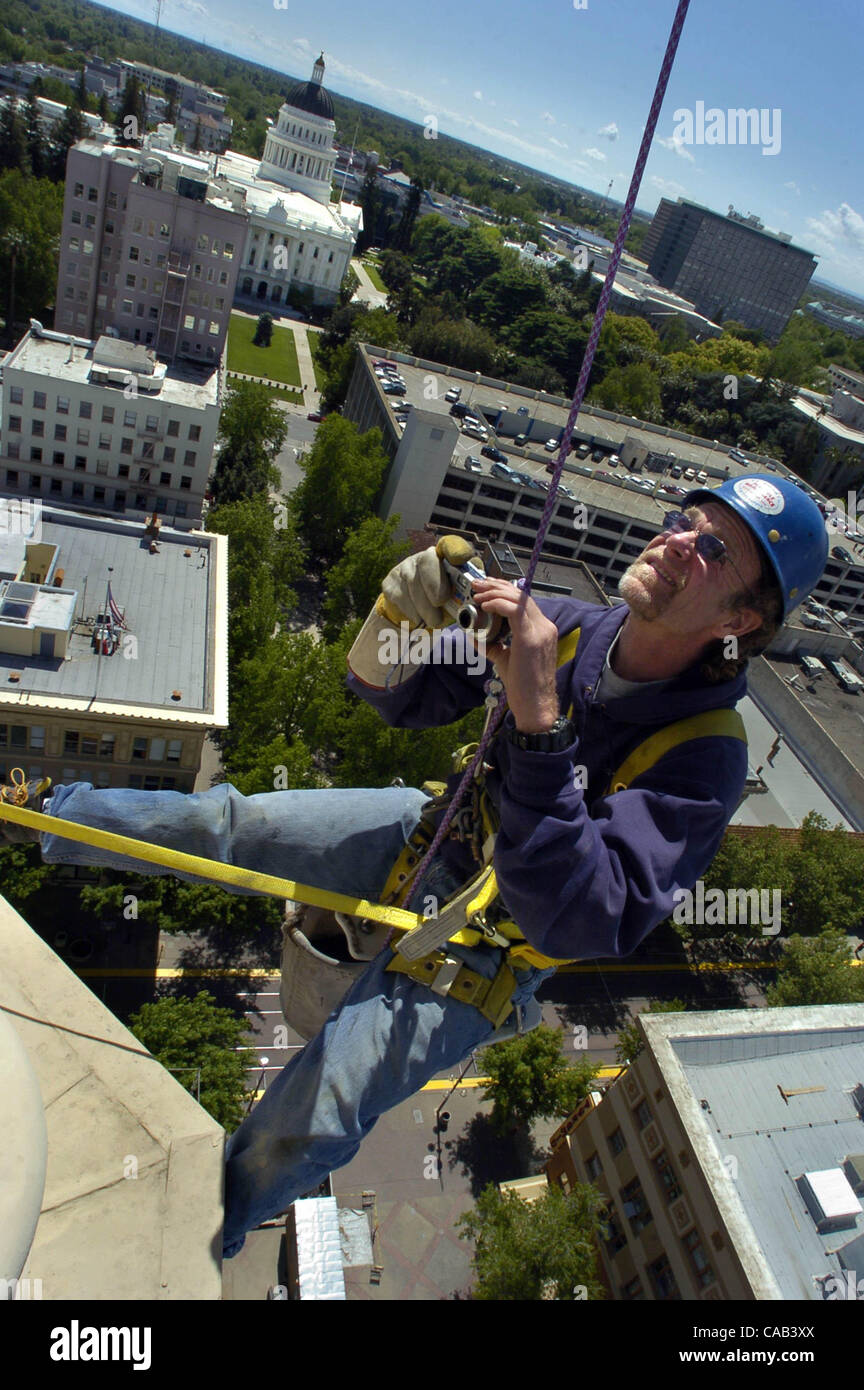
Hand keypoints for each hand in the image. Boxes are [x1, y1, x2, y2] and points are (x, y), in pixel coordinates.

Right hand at [379, 537, 478, 629]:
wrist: (413, 610)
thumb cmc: (441, 602)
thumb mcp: (457, 599)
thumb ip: (466, 598)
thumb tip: (477, 603)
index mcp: (446, 559)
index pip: (451, 545)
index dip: (455, 549)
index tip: (459, 559)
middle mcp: (425, 557)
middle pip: (428, 561)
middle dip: (435, 586)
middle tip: (440, 605)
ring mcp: (405, 567)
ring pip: (412, 581)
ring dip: (424, 606)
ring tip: (433, 621)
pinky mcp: (390, 581)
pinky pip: (399, 594)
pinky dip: (410, 610)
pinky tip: (418, 618)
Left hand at [471, 578, 559, 732]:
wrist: (535, 705)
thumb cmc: (523, 686)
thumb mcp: (506, 659)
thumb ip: (494, 646)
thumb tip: (475, 636)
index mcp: (542, 629)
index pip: (524, 601)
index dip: (504, 590)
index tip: (485, 589)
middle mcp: (544, 626)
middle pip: (521, 595)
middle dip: (496, 586)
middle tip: (477, 585)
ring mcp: (540, 631)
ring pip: (518, 599)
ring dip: (495, 592)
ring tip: (478, 594)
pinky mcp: (531, 638)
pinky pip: (515, 611)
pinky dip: (498, 604)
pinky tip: (486, 605)